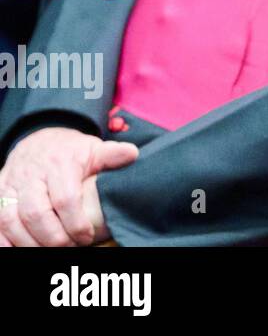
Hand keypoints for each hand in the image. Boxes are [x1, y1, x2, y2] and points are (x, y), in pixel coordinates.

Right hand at [0, 128, 137, 246]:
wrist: (39, 140)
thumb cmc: (71, 152)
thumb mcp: (93, 149)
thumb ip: (112, 155)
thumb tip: (133, 154)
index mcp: (59, 163)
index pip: (65, 198)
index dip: (76, 223)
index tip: (87, 237)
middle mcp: (31, 174)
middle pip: (36, 213)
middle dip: (54, 237)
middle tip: (70, 247)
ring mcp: (11, 185)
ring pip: (12, 220)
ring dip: (30, 242)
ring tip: (50, 251)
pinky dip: (4, 239)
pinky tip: (19, 249)